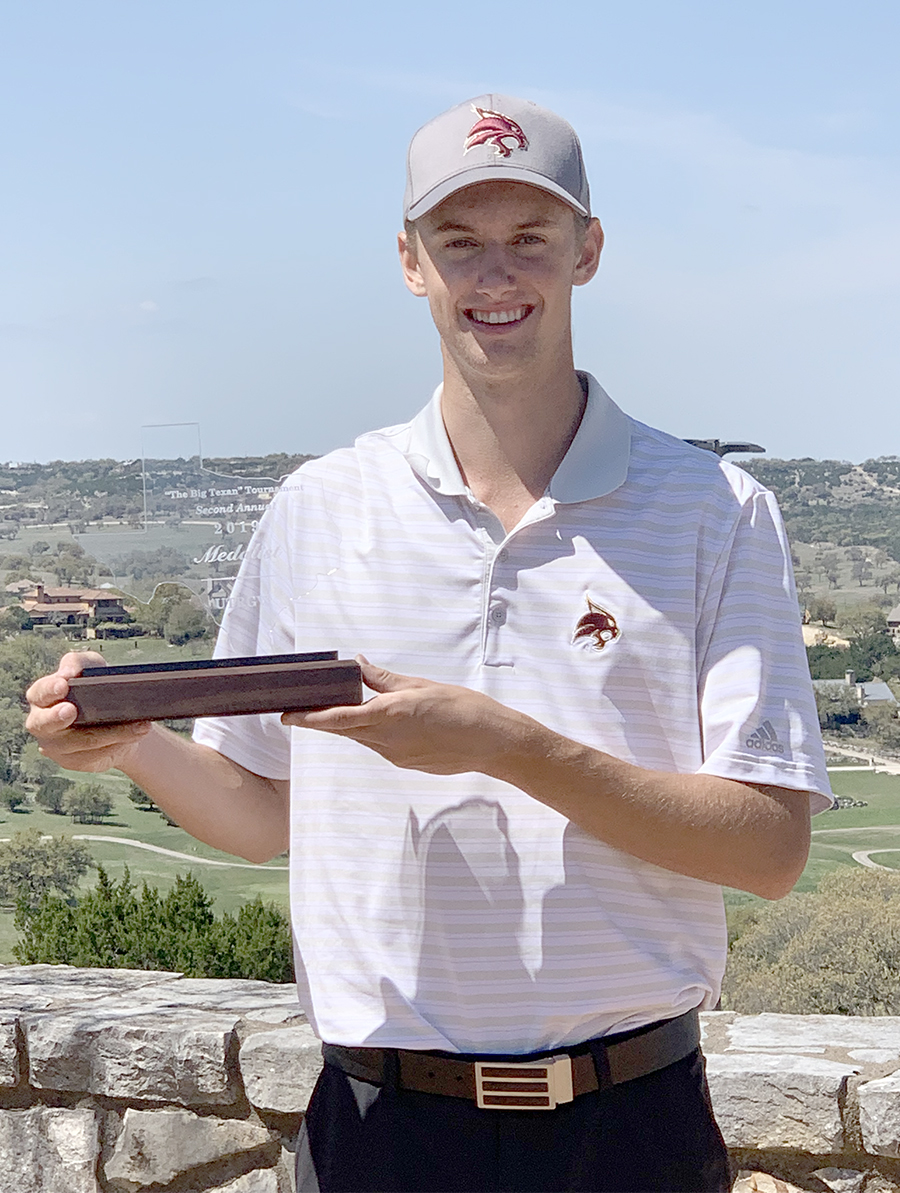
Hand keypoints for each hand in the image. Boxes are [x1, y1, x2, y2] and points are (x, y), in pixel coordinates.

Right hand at [25, 651, 151, 773]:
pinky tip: (134, 736)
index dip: (49, 689)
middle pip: (45, 724)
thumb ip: (77, 662)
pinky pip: (94, 756)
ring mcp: (56, 746)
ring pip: (81, 742)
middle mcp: (41, 723)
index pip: (39, 692)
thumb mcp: (90, 668)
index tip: (63, 685)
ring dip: (111, 733)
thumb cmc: (96, 688)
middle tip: (72, 710)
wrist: (115, 718)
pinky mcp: (73, 762)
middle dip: (57, 717)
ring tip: (137, 725)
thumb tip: (69, 672)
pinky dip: (117, 745)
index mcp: (41, 697)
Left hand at [282, 657, 531, 774]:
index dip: (310, 719)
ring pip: (363, 738)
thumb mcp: (422, 685)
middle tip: (307, 705)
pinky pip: (382, 746)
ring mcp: (396, 756)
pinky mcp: (406, 764)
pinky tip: (392, 722)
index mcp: (390, 715)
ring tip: (351, 706)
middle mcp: (387, 740)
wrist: (494, 743)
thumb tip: (358, 665)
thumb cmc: (463, 707)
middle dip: (325, 719)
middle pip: (345, 730)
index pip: (338, 718)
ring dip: (353, 724)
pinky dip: (377, 732)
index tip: (287, 716)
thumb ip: (385, 679)